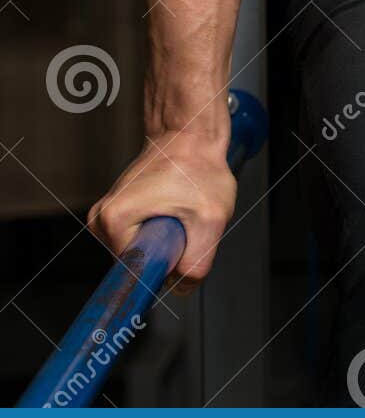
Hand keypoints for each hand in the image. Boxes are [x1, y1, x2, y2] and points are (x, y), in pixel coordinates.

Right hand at [88, 128, 236, 293]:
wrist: (191, 131)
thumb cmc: (198, 163)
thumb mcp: (210, 218)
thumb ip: (197, 263)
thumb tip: (181, 287)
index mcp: (113, 221)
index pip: (135, 275)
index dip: (165, 269)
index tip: (180, 244)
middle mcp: (101, 219)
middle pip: (139, 264)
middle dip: (169, 251)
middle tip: (187, 220)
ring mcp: (108, 215)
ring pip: (143, 252)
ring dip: (168, 240)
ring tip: (181, 210)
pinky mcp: (118, 212)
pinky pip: (142, 239)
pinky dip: (163, 230)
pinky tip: (175, 208)